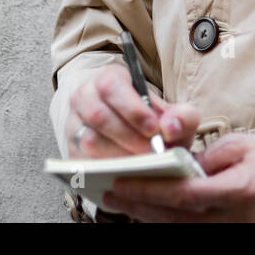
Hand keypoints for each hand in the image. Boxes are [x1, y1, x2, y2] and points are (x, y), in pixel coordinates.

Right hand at [66, 63, 200, 157]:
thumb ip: (182, 117)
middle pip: (98, 115)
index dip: (132, 109)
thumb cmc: (154, 123)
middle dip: (129, 137)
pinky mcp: (72, 151)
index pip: (111, 86)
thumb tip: (171, 127)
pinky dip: (107, 170)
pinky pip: (83, 162)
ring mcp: (74, 125)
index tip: (154, 129)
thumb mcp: (173, 115)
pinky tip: (128, 175)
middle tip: (152, 153)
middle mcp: (85, 98)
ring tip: (143, 165)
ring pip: (89, 140)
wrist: (136, 138)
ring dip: (119, 155)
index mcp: (109, 79)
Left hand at [102, 133, 254, 221]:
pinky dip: (176, 224)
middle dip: (139, 207)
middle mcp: (237, 218)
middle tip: (110, 196)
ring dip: (153, 218)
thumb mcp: (245, 145)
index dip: (147, 191)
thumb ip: (208, 157)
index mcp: (239, 190)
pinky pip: (201, 233)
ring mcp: (240, 232)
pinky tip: (158, 215)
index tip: (120, 183)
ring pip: (185, 230)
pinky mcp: (243, 236)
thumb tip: (178, 165)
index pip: (182, 195)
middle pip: (176, 219)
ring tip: (127, 204)